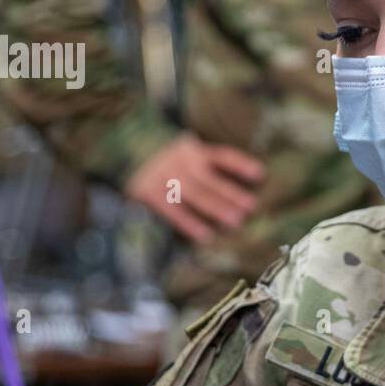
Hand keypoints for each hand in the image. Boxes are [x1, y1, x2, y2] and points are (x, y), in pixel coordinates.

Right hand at [124, 132, 263, 242]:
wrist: (123, 149)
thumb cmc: (168, 160)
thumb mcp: (187, 151)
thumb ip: (209, 162)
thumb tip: (250, 181)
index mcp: (193, 150)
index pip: (221, 156)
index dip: (240, 164)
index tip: (261, 174)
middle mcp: (180, 161)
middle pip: (209, 179)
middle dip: (230, 193)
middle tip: (251, 208)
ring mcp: (165, 177)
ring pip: (194, 194)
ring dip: (215, 209)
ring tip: (235, 222)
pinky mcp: (150, 193)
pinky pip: (172, 210)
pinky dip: (188, 223)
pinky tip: (205, 236)